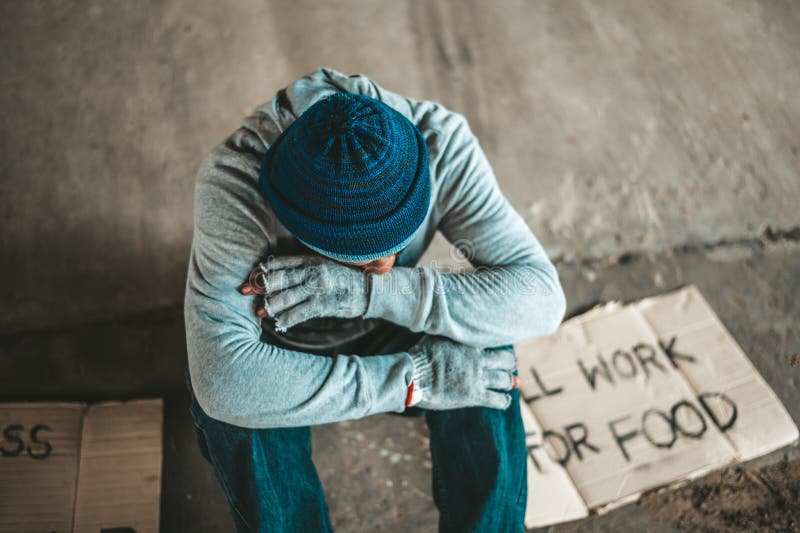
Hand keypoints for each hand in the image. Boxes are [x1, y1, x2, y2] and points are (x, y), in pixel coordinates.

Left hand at [240, 255, 368, 330]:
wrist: (369, 289)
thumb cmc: (343, 277)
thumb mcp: (324, 264)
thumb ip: (304, 266)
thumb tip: (276, 273)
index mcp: (311, 259)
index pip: (281, 263)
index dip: (263, 270)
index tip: (249, 276)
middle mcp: (313, 271)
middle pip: (279, 278)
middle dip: (259, 286)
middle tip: (243, 292)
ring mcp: (318, 288)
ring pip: (286, 297)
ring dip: (270, 305)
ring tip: (260, 312)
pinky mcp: (323, 304)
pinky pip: (300, 313)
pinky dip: (287, 319)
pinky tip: (279, 323)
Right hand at [407, 336, 519, 410]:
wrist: (415, 375)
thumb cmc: (423, 354)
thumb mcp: (438, 335)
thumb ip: (451, 330)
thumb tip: (452, 322)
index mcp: (472, 345)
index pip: (497, 345)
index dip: (504, 349)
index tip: (506, 352)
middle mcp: (479, 361)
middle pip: (506, 361)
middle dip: (510, 364)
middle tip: (510, 367)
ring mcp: (477, 379)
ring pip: (504, 380)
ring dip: (508, 382)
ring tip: (509, 383)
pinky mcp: (474, 396)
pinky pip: (497, 400)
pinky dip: (504, 400)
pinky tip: (504, 399)